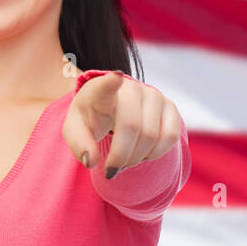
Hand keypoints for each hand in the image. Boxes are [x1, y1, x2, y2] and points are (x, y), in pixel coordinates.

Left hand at [63, 72, 181, 177]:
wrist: (110, 109)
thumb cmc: (91, 120)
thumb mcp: (75, 131)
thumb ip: (79, 145)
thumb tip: (91, 161)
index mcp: (100, 90)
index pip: (107, 84)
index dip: (112, 82)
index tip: (116, 77)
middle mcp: (130, 88)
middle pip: (132, 127)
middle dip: (121, 156)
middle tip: (112, 168)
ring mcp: (153, 95)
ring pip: (152, 135)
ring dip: (137, 157)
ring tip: (125, 160)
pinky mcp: (170, 106)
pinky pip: (170, 137)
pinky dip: (156, 153)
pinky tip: (142, 154)